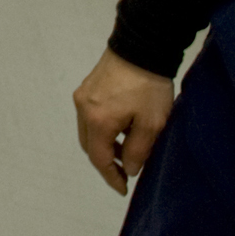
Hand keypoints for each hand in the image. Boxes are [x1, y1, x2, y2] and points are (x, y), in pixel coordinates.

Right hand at [74, 47, 174, 194]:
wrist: (141, 46)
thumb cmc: (149, 88)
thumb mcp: (152, 124)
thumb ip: (138, 151)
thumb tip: (128, 168)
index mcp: (98, 121)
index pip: (98, 158)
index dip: (110, 177)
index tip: (124, 189)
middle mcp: (83, 109)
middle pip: (88, 145)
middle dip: (104, 162)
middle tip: (124, 172)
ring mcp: (82, 96)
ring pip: (87, 131)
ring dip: (103, 145)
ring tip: (125, 150)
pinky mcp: (87, 87)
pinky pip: (89, 116)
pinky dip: (101, 129)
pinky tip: (120, 128)